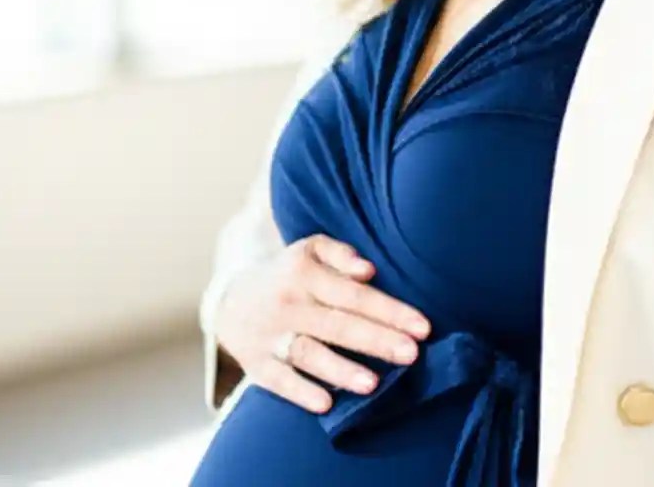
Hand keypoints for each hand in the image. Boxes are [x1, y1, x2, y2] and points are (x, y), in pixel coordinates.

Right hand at [214, 234, 431, 413]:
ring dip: (340, 369)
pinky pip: (279, 380)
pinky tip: (326, 404)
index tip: (423, 328)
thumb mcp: (309, 250)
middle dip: (376, 340)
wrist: (230, 300)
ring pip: (308, 354)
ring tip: (373, 384)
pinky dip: (300, 391)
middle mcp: (288, 304)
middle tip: (411, 354)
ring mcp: (271, 336)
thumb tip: (368, 270)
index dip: (389, 310)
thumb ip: (340, 254)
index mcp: (305, 274)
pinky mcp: (256, 364)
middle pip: (338, 324)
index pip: (354, 295)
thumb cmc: (288, 275)